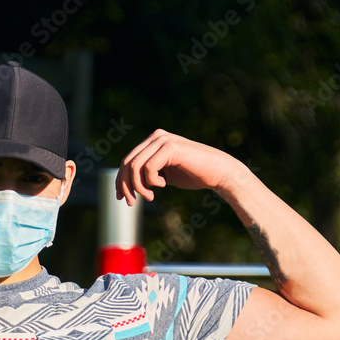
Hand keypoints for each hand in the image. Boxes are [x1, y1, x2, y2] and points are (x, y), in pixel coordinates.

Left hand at [116, 129, 244, 204]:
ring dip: (138, 186)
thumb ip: (147, 174)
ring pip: (135, 166)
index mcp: (153, 141)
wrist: (219, 173)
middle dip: (125, 185)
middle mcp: (156, 137)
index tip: (122, 198)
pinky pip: (148, 168)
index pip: (127, 160)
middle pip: (127, 162)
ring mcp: (163, 140)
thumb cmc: (193, 175)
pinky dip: (152, 181)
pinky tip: (164, 184)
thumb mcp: (164, 174)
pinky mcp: (170, 147)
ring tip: (150, 197)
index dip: (120, 180)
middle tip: (131, 202)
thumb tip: (125, 183)